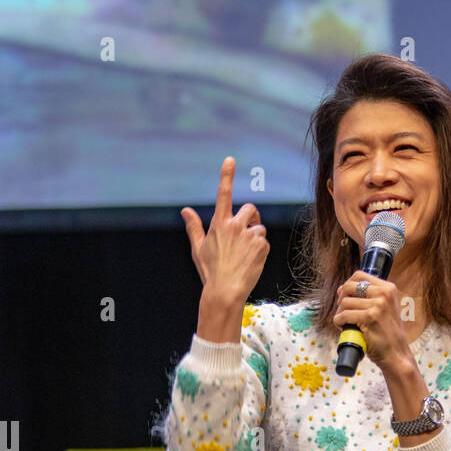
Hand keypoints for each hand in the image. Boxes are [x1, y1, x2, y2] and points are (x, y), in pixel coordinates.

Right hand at [180, 157, 269, 301]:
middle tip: (247, 231)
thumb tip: (185, 211)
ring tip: (245, 255)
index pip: (223, 194)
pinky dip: (260, 250)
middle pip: (251, 209)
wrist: (225, 291)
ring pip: (259, 228)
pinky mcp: (261, 246)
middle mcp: (235, 226)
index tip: (230, 160)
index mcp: (219, 224)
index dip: (226, 176)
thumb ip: (194, 227)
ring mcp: (249, 235)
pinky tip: (251, 262)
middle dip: (251, 217)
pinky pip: (264, 242)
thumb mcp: (198, 249)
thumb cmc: (210, 271)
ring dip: (255, 237)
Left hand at [333, 272, 410, 372]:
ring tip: (344, 322)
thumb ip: (368, 297)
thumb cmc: (388, 334)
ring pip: (345, 302)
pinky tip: (342, 327)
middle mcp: (384, 293)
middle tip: (343, 311)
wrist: (396, 354)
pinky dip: (339, 321)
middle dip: (341, 298)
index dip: (348, 284)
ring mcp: (378, 305)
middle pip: (350, 286)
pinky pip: (344, 315)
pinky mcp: (370, 317)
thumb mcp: (384, 309)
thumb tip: (341, 288)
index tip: (345, 296)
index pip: (359, 275)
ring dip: (340, 313)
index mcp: (388, 288)